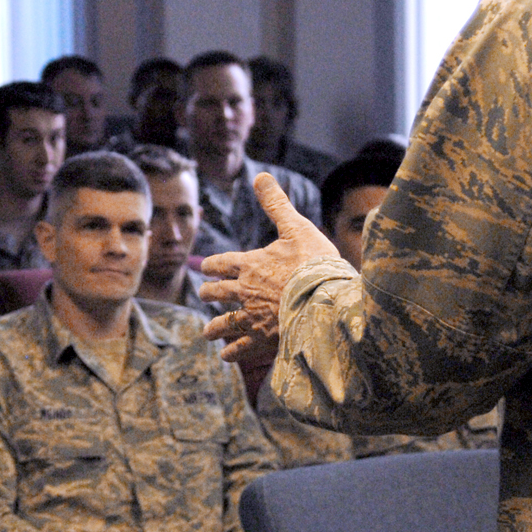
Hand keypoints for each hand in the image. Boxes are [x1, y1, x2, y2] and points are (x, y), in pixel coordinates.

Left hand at [199, 172, 340, 363]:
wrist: (326, 299)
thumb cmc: (314, 262)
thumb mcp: (296, 226)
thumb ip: (276, 204)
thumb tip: (261, 176)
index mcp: (250, 264)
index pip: (221, 263)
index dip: (212, 265)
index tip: (204, 268)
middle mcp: (245, 292)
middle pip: (218, 293)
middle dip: (209, 293)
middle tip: (204, 295)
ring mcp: (252, 317)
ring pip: (224, 323)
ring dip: (214, 327)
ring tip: (207, 332)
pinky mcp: (263, 339)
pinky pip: (241, 347)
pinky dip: (232, 352)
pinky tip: (226, 356)